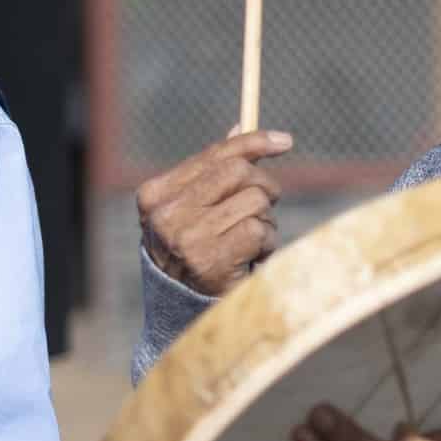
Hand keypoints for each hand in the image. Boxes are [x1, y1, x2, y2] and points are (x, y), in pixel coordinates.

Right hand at [137, 129, 292, 296]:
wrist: (182, 314)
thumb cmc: (192, 255)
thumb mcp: (194, 210)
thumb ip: (213, 172)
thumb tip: (240, 126)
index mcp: (155, 194)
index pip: (214, 155)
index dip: (253, 143)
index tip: (284, 141)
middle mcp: (166, 213)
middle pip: (238, 172)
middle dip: (264, 187)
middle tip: (267, 206)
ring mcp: (186, 236)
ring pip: (254, 201)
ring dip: (264, 221)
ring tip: (250, 242)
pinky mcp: (211, 259)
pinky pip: (259, 229)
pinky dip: (265, 243)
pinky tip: (251, 257)